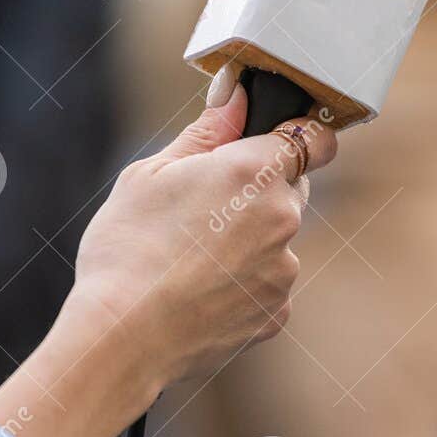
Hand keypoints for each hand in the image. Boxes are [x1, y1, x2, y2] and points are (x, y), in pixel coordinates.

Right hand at [0, 78, 334, 436]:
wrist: (122, 338)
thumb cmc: (127, 250)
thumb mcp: (150, 173)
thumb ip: (206, 134)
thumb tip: (238, 98)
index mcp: (257, 171)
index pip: (314, 139)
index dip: (296, 138)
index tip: (273, 146)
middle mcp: (284, 218)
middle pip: (291, 191)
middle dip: (259, 192)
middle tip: (202, 208)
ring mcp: (285, 270)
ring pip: (277, 242)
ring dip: (249, 243)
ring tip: (190, 260)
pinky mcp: (277, 313)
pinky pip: (267, 286)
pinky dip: (243, 285)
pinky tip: (198, 292)